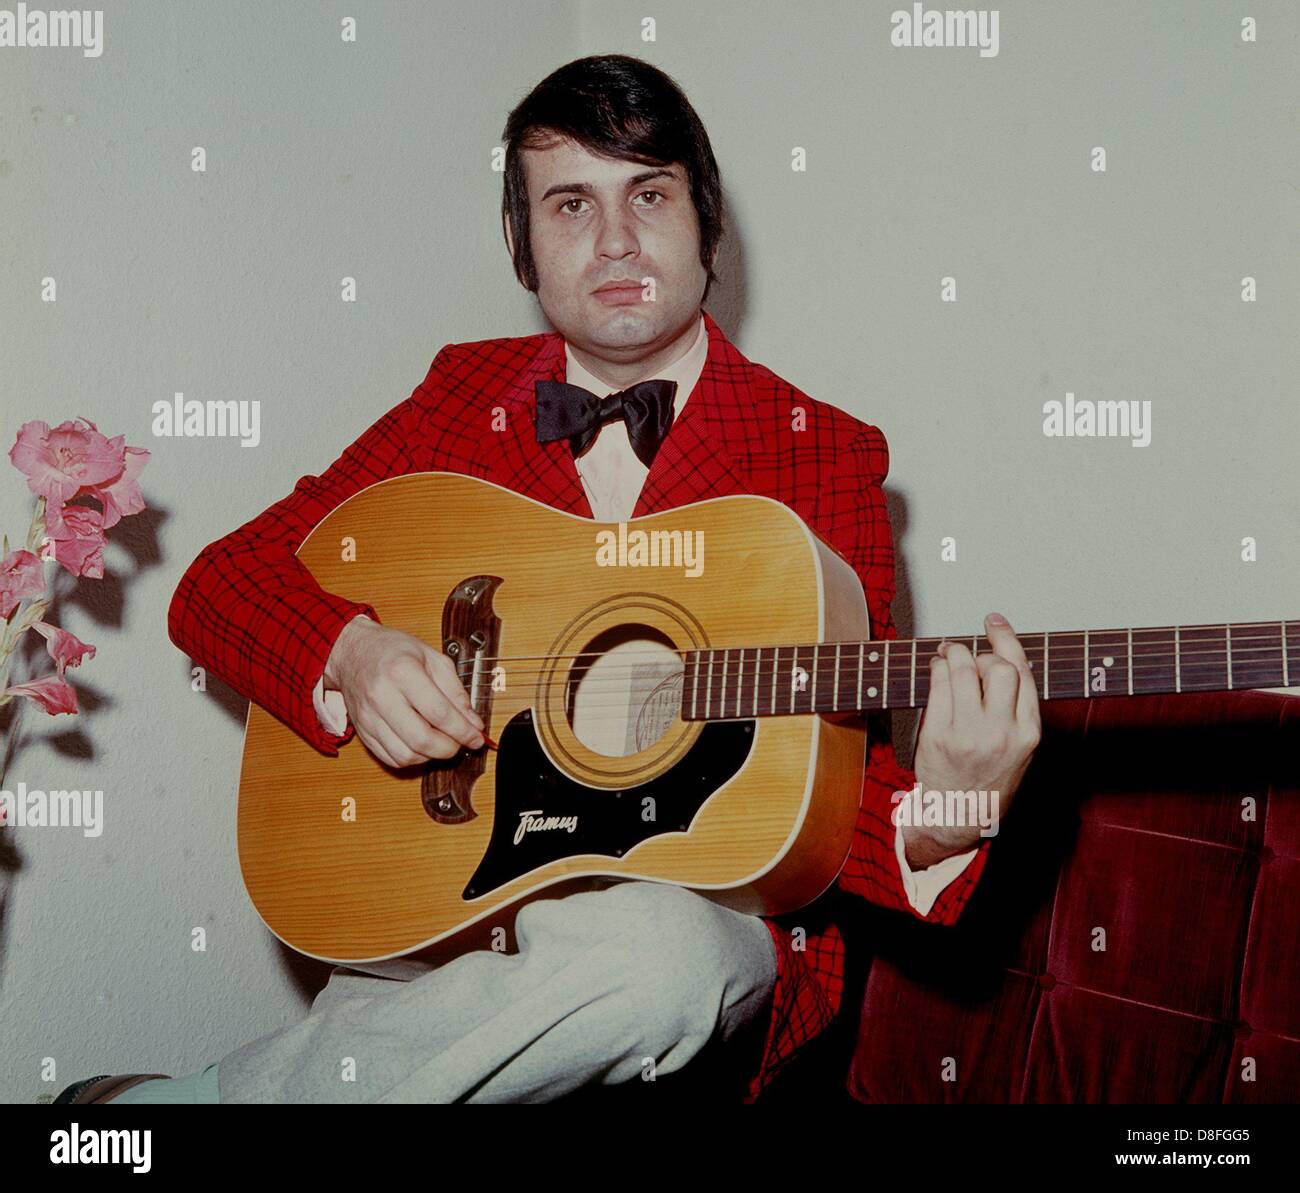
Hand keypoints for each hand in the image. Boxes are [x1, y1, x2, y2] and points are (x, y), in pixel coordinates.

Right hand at [323, 615, 485, 767]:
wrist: (353, 653)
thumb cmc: (393, 651)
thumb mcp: (432, 659)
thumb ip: (455, 692)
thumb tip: (472, 723)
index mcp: (402, 671)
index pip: (438, 713)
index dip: (463, 730)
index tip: (477, 737)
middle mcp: (382, 696)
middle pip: (421, 739)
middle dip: (449, 748)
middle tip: (461, 742)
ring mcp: (369, 717)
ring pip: (405, 755)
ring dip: (431, 756)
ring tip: (441, 741)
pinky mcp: (362, 731)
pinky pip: (390, 758)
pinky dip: (412, 758)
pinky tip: (421, 745)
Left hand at [906, 611, 1041, 862]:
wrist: (959, 815)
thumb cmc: (989, 777)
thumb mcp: (1019, 746)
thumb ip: (1015, 706)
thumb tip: (998, 655)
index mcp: (1028, 733)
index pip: (1023, 673)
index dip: (1007, 640)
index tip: (994, 621)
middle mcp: (1001, 732)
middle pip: (997, 667)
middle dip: (982, 653)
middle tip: (971, 657)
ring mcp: (968, 734)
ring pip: (963, 669)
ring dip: (954, 653)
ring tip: (950, 655)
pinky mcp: (938, 735)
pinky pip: (937, 685)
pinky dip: (937, 668)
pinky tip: (938, 669)